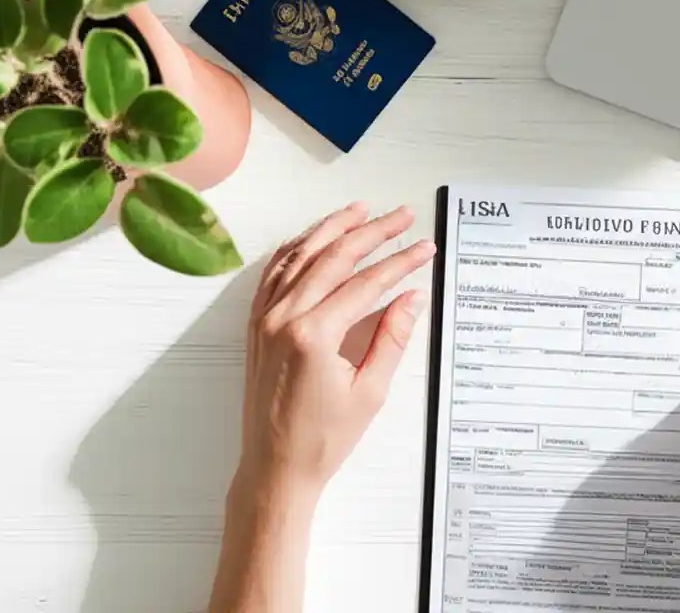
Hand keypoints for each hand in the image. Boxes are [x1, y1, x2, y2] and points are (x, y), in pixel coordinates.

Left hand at [240, 202, 435, 498]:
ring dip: (332, 229)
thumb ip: (392, 337)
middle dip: (372, 232)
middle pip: (334, 258)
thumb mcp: (370, 391)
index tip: (424, 247)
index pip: (366, 283)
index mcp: (313, 336)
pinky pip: (274, 274)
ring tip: (361, 211)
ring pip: (300, 256)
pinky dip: (295, 250)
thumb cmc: (322, 439)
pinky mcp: (256, 326)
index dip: (400, 261)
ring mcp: (264, 320)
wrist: (275, 468)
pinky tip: (313, 238)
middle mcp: (283, 319)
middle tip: (402, 216)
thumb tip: (410, 297)